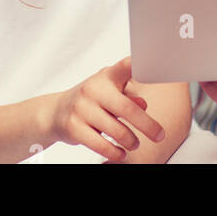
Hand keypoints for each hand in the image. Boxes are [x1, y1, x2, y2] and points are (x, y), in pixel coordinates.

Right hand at [46, 57, 164, 162]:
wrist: (56, 111)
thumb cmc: (91, 100)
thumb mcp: (109, 92)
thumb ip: (128, 96)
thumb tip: (143, 105)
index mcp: (105, 77)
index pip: (123, 68)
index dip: (135, 65)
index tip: (147, 63)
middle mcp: (93, 89)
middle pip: (126, 109)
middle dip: (147, 125)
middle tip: (159, 135)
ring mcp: (82, 108)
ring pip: (116, 130)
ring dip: (131, 141)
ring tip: (134, 143)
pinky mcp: (74, 127)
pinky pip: (101, 145)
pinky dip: (115, 152)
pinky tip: (120, 152)